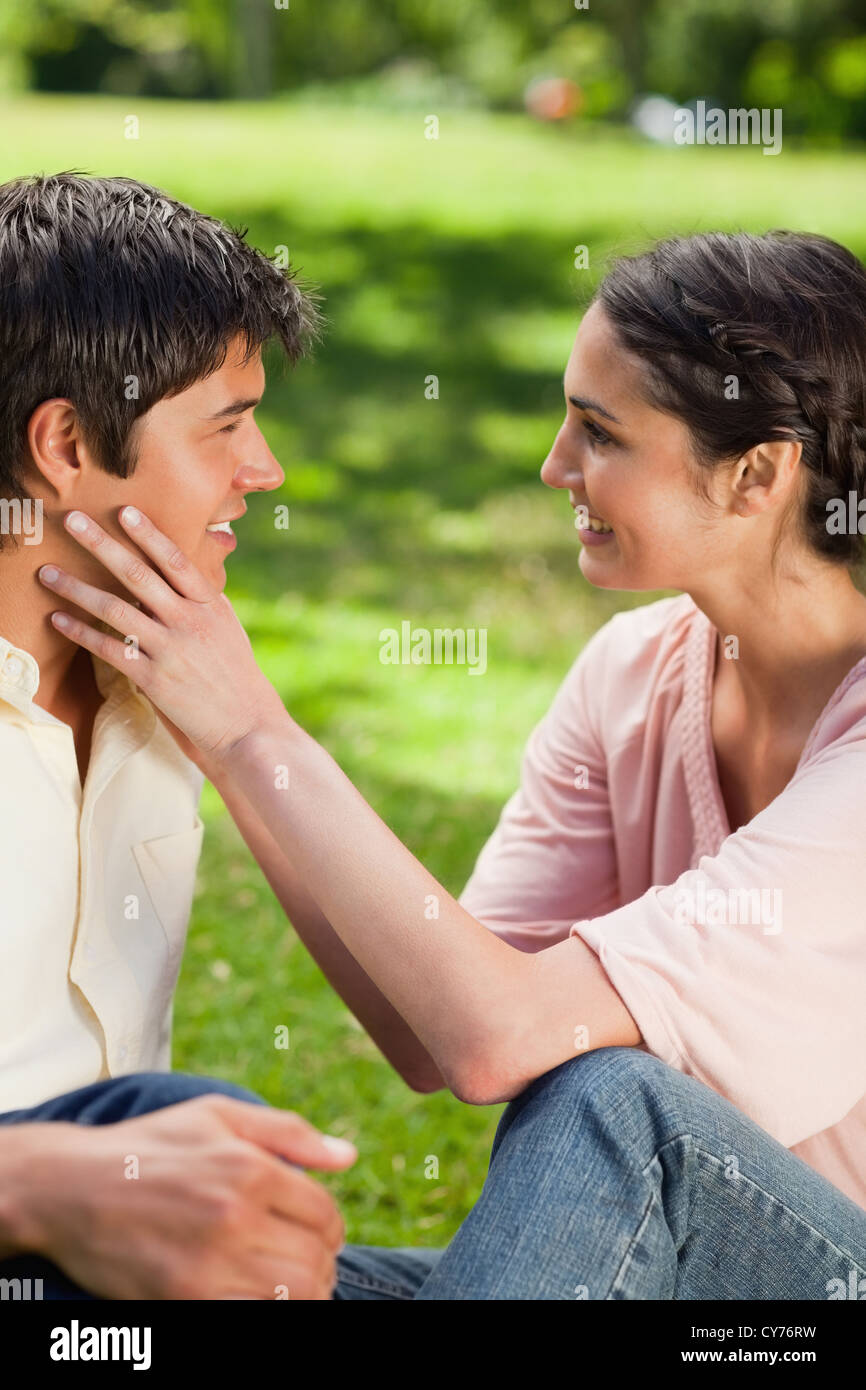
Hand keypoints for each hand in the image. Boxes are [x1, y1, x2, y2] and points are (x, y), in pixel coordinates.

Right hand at [19, 1095, 355, 1299]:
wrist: (69, 1187)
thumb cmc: (149, 1146)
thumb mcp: (217, 1116)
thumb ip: (288, 1133)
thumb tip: (348, 1156)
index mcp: (249, 1167)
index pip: (325, 1214)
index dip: (331, 1227)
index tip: (318, 1232)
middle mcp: (235, 1216)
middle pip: (316, 1260)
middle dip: (322, 1264)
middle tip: (306, 1260)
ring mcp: (209, 1263)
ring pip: (295, 1296)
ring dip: (303, 1292)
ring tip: (289, 1281)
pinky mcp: (185, 1299)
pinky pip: (254, 1316)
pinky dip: (268, 1309)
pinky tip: (257, 1294)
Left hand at [38, 508, 287, 760]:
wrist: (248, 726)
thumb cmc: (237, 677)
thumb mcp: (229, 629)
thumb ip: (204, 601)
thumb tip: (184, 572)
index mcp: (211, 606)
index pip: (176, 561)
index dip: (149, 534)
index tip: (124, 511)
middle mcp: (190, 622)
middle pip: (139, 575)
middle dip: (102, 544)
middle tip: (72, 520)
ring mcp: (171, 650)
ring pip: (115, 610)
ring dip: (77, 589)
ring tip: (48, 573)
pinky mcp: (154, 679)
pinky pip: (109, 649)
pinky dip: (81, 633)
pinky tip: (58, 620)